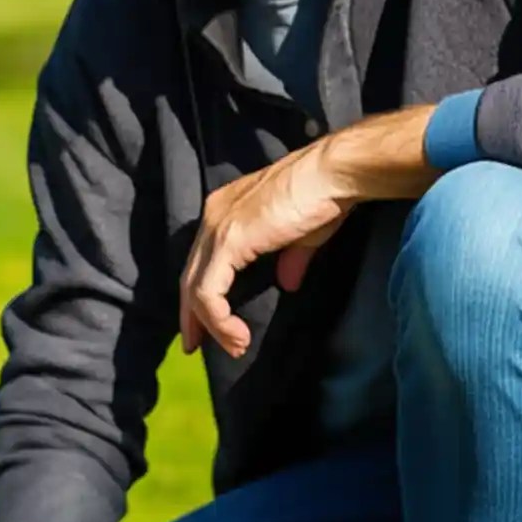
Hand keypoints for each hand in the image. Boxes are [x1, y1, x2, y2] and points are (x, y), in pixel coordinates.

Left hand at [178, 105, 439, 356]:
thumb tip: (288, 283)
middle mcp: (212, 218)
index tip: (205, 327)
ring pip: (195, 288)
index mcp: (225, 212)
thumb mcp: (301, 236)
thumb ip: (289, 259)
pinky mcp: (228, 241)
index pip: (201, 262)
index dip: (199, 296)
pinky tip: (236, 335)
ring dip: (210, 325)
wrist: (333, 174)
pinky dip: (218, 318)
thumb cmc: (323, 197)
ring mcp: (217, 228)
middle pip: (189, 276)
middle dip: (192, 316)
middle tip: (196, 346)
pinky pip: (209, 291)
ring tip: (232, 347)